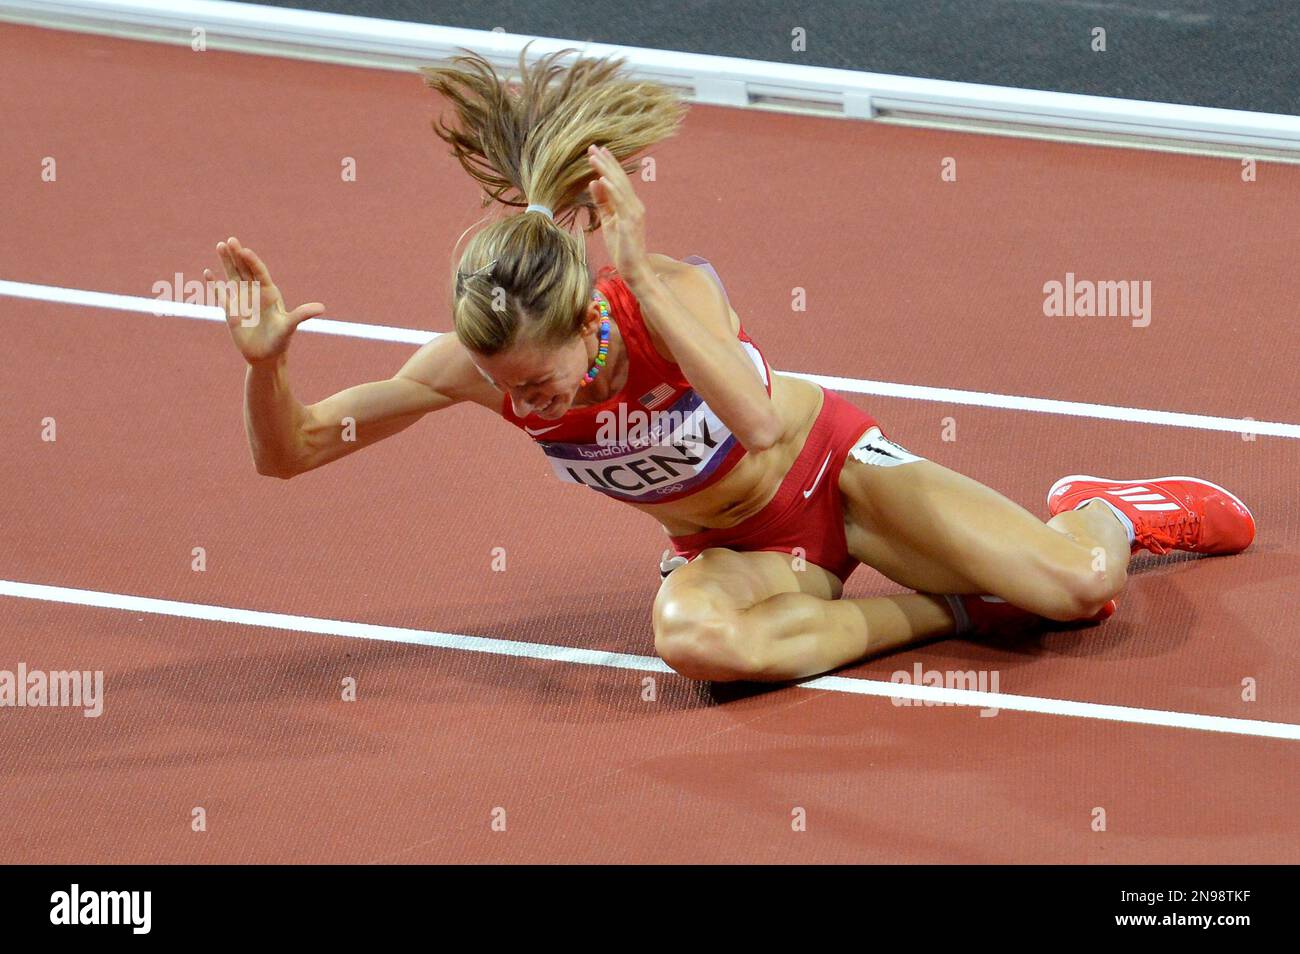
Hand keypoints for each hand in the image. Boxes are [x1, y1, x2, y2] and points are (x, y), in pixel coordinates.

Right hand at [205, 237, 324, 364]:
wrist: (267, 357)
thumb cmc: (281, 341)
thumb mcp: (290, 326)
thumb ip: (302, 315)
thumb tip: (322, 308)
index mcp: (269, 293)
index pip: (259, 272)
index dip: (252, 261)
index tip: (244, 251)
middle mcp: (255, 293)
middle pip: (245, 269)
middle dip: (238, 255)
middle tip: (230, 240)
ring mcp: (243, 300)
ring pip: (233, 276)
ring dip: (226, 262)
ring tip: (220, 245)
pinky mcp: (231, 310)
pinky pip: (221, 293)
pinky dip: (214, 283)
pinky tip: (208, 273)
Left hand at [587, 144, 648, 281]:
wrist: (635, 269)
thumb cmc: (622, 248)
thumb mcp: (608, 221)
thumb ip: (602, 202)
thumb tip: (594, 182)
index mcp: (630, 205)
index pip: (618, 181)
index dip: (608, 165)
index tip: (597, 151)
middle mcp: (635, 205)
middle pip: (619, 179)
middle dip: (606, 162)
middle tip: (593, 147)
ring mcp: (634, 213)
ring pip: (619, 186)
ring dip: (607, 171)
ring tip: (595, 158)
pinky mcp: (630, 222)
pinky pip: (621, 202)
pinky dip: (613, 190)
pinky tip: (604, 179)